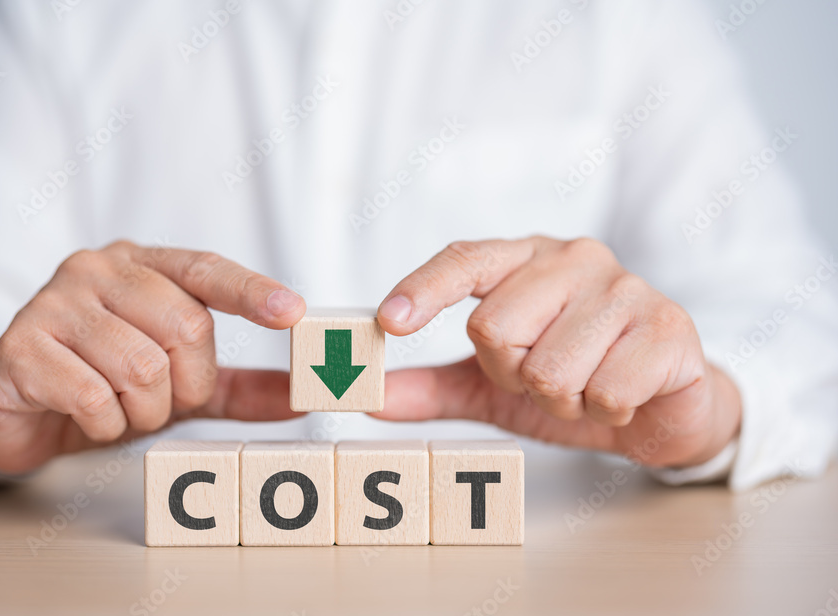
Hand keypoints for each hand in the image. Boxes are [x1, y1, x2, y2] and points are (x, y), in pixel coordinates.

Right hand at [0, 241, 303, 473]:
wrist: (11, 411)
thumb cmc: (99, 385)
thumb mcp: (177, 386)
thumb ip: (237, 387)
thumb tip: (300, 396)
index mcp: (140, 265)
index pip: (205, 268)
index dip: (250, 290)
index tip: (292, 312)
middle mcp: (96, 270)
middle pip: (185, 326)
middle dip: (187, 383)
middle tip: (163, 401)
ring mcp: (53, 303)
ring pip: (142, 367)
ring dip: (143, 411)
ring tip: (118, 410)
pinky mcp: (20, 346)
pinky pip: (94, 397)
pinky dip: (103, 424)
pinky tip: (85, 417)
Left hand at [376, 238, 741, 467]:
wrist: (664, 408)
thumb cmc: (575, 381)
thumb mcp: (494, 388)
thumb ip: (434, 388)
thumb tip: (370, 400)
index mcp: (526, 259)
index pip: (464, 259)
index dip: (423, 289)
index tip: (387, 323)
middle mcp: (573, 258)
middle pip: (494, 327)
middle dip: (511, 375)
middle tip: (545, 377)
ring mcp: (625, 288)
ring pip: (548, 370)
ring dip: (560, 401)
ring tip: (588, 388)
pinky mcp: (668, 327)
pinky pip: (604, 392)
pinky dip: (606, 412)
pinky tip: (625, 396)